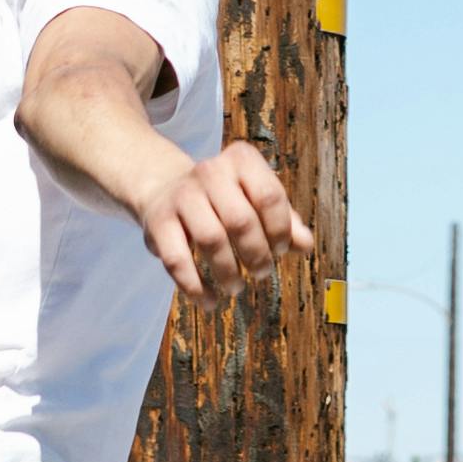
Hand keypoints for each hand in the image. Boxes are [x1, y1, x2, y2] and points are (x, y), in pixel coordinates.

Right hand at [139, 136, 310, 303]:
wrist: (165, 190)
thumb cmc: (224, 200)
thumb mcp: (254, 201)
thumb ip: (284, 221)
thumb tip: (306, 245)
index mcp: (241, 160)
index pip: (269, 195)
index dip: (280, 229)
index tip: (280, 249)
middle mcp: (209, 171)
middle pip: (241, 220)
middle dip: (256, 254)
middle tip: (261, 272)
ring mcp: (181, 195)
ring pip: (211, 240)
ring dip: (228, 272)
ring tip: (236, 287)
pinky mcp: (157, 222)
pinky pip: (176, 260)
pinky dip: (195, 287)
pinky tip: (208, 301)